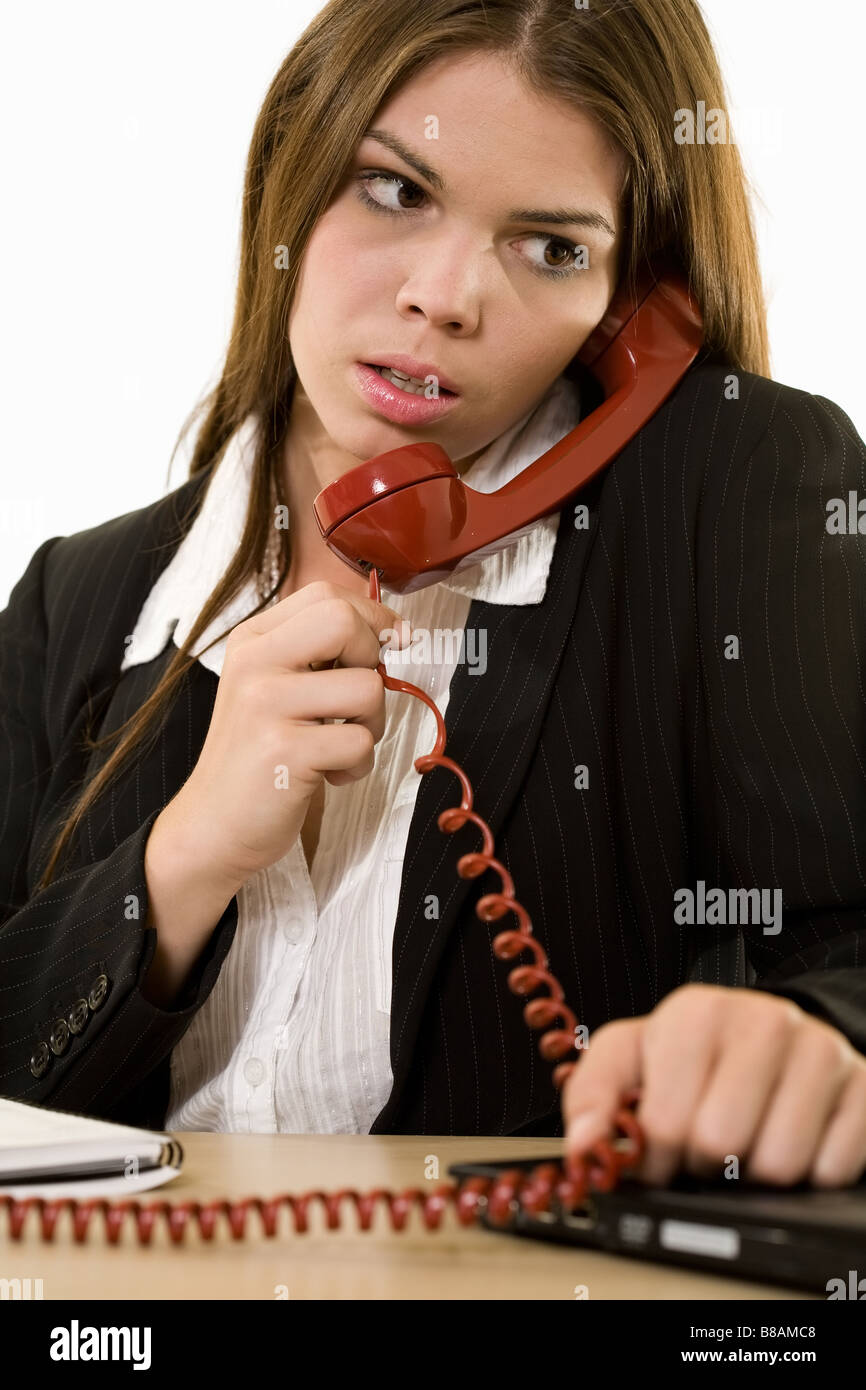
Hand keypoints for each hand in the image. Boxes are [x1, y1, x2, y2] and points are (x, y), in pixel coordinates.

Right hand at [158, 579, 410, 889]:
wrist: (214, 825)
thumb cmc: (259, 755)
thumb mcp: (275, 686)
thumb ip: (318, 653)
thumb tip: (395, 630)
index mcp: (253, 639)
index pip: (326, 596)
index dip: (373, 617)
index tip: (389, 645)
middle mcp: (254, 663)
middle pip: (344, 621)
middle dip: (373, 659)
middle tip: (355, 699)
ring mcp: (265, 705)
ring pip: (367, 687)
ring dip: (372, 724)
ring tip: (339, 745)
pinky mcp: (283, 751)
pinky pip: (360, 742)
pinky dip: (358, 765)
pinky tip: (328, 775)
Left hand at [561, 983, 865, 1186]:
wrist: (769, 1032)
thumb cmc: (692, 1052)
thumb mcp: (630, 1057)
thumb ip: (591, 1096)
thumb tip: (586, 1146)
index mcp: (696, 1012)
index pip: (665, 1123)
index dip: (655, 1157)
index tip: (658, 1152)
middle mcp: (763, 1019)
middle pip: (720, 1144)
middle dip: (705, 1163)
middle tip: (706, 1146)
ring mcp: (819, 1049)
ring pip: (779, 1164)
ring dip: (755, 1174)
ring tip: (747, 1141)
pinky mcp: (862, 1083)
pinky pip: (833, 1167)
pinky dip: (809, 1174)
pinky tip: (792, 1140)